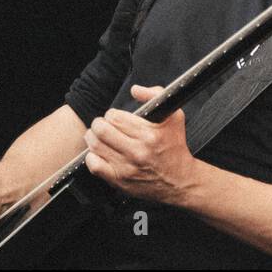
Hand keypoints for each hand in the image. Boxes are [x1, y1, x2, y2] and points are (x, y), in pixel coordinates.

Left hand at [84, 84, 199, 204]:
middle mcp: (137, 152)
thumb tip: (135, 90)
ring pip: (95, 146)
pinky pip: (94, 166)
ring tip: (98, 136)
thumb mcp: (174, 117)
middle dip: (99, 123)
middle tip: (104, 125)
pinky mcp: (119, 181)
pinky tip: (99, 152)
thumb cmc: (175, 147)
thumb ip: (155, 96)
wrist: (179, 180)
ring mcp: (127, 168)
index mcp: (149, 135)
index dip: (112, 114)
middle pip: (102, 130)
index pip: (115, 117)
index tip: (116, 117)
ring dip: (93, 137)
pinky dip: (92, 157)